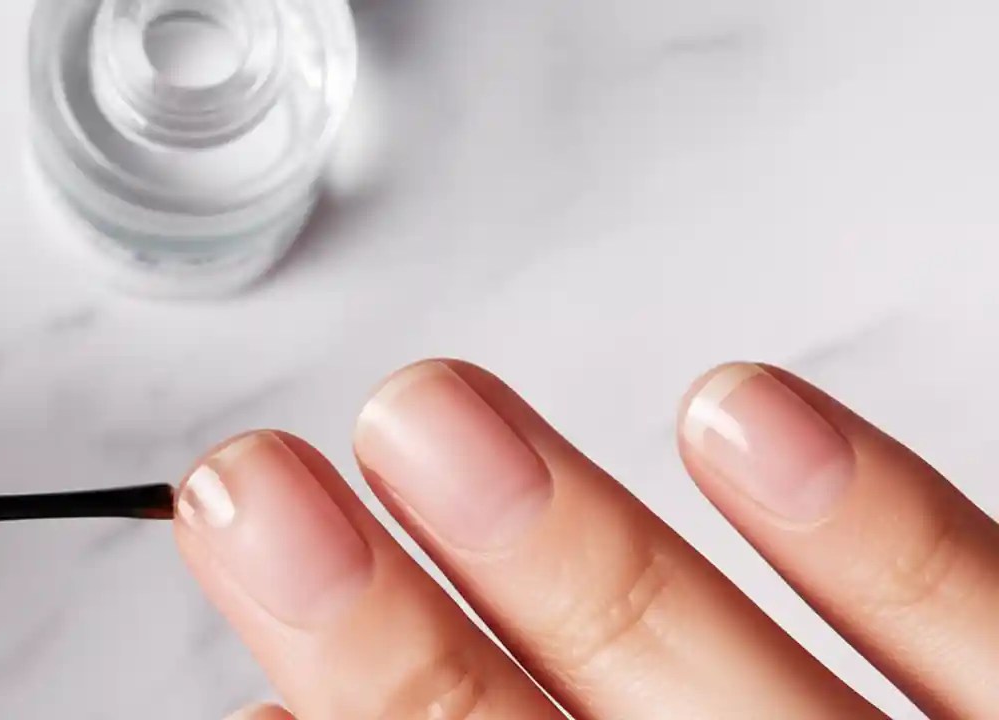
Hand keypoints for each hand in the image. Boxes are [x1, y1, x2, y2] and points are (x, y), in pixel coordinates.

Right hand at [175, 360, 998, 718]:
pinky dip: (869, 538)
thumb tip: (292, 711)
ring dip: (567, 554)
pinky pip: (974, 639)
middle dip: (382, 639)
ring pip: (727, 692)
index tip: (240, 598)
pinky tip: (740, 415)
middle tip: (254, 503)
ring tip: (421, 419)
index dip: (347, 693)